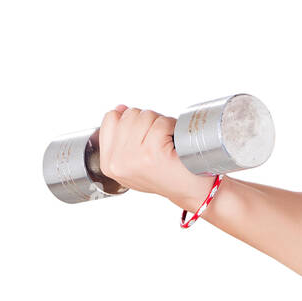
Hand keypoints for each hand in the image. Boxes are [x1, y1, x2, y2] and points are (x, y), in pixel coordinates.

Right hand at [97, 105, 213, 206]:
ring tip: (167, 142)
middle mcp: (117, 162)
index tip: (145, 135)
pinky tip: (175, 142)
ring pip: (145, 116)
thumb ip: (123, 136)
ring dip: (161, 123)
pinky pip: (161, 123)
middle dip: (149, 121)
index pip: (110, 119)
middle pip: (130, 115)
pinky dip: (173, 127)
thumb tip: (120, 108)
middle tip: (160, 140)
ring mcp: (134, 157)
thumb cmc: (168, 173)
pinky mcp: (153, 152)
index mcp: (108, 163)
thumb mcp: (136, 160)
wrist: (193, 192)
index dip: (131, 120)